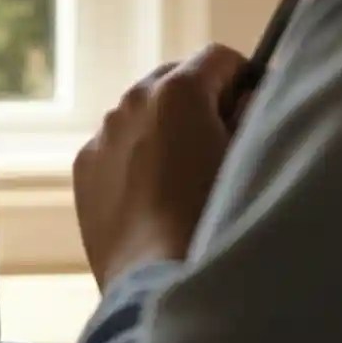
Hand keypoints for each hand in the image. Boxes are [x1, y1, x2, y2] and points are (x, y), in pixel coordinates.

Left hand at [72, 44, 248, 289]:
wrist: (160, 284)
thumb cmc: (219, 219)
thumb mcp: (253, 157)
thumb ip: (253, 115)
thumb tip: (247, 100)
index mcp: (176, 91)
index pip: (219, 58)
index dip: (245, 81)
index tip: (258, 112)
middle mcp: (130, 101)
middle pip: (175, 80)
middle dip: (202, 100)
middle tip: (227, 143)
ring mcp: (102, 135)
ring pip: (142, 113)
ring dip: (166, 128)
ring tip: (191, 175)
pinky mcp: (83, 169)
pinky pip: (117, 147)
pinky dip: (136, 157)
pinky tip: (157, 198)